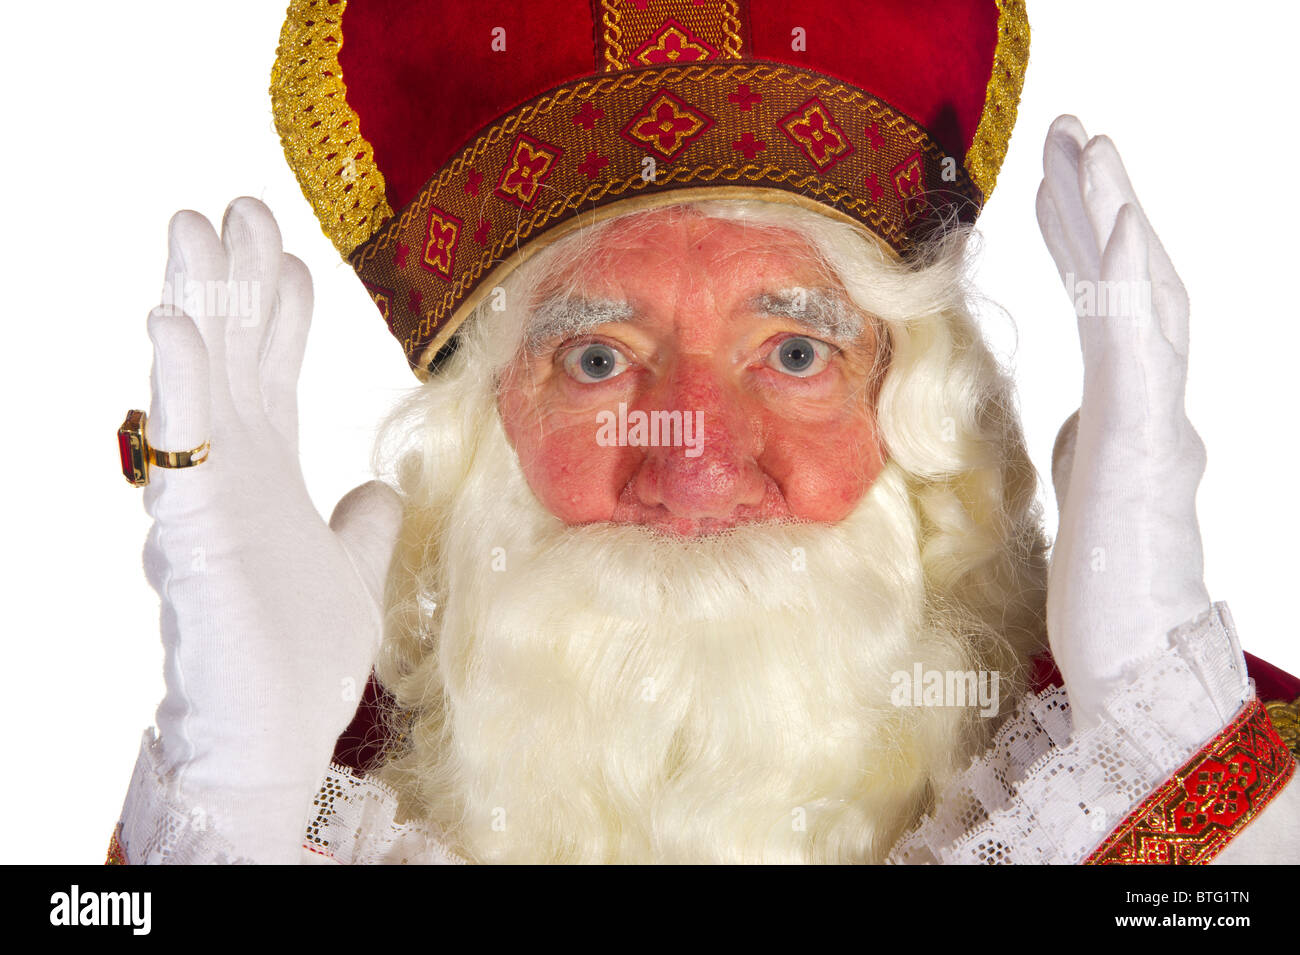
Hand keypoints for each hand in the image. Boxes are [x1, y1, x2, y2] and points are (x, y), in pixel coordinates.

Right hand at [142, 198, 401, 861]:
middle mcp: (233, 473)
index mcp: (270, 476)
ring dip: (195, 300)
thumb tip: (381, 484)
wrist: (277, 732)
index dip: (279, 313)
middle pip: (233, 355)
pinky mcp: (195, 529)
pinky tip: (174, 320)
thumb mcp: (357, 573)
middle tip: (237, 204)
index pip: (272, 373)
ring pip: (200, 378)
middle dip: (233, 280)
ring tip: (192, 224)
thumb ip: (366, 525)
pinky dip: (179, 380)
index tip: (288, 255)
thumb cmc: (303, 660)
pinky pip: (183, 442)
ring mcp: (209, 495)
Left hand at [1035, 116, 1210, 729]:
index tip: (1064, 188)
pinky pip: (1132, 339)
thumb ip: (1092, 446)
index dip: (1097, 243)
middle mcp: (1155, 406)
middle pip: (1134, 283)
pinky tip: (1115, 217)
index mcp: (1133, 416)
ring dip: (1110, 212)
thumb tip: (1080, 415)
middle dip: (1102, 204)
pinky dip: (1126, 273)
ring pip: (1137, 293)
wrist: (1133, 668)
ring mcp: (1153, 420)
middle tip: (1074, 134)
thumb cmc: (1107, 594)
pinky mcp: (1135, 442)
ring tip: (1084, 145)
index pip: (1119, 309)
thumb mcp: (1088, 498)